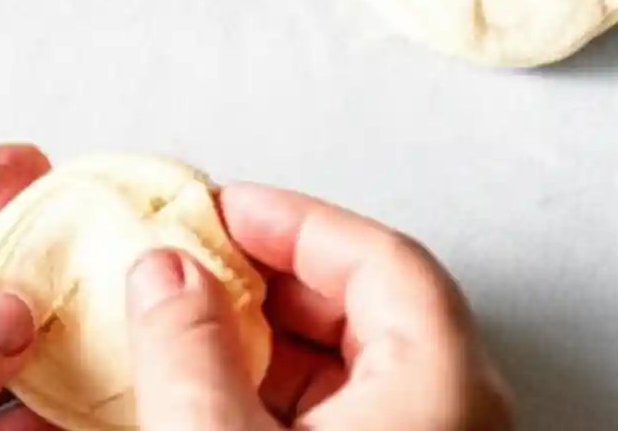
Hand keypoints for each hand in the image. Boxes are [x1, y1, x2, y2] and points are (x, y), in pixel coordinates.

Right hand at [125, 184, 513, 429]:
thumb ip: (187, 346)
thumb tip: (162, 272)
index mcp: (441, 388)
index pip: (383, 259)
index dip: (296, 220)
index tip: (225, 208)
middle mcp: (455, 417)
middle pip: (372, 304)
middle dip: (273, 272)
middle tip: (202, 258)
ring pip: (358, 364)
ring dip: (271, 333)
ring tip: (194, 324)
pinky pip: (347, 413)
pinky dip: (282, 388)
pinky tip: (219, 392)